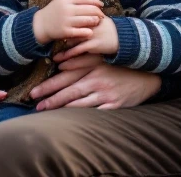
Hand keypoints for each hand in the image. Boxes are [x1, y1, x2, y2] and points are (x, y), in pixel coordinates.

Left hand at [31, 56, 160, 110]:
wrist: (146, 73)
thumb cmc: (119, 65)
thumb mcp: (101, 58)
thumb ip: (82, 59)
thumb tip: (60, 62)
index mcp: (92, 67)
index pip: (66, 77)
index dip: (49, 86)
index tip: (34, 93)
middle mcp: (97, 80)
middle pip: (69, 92)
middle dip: (51, 100)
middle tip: (36, 106)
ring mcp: (106, 94)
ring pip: (79, 105)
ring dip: (62, 110)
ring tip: (48, 114)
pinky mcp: (114, 105)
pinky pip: (95, 113)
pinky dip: (83, 117)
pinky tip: (72, 122)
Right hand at [33, 0, 104, 43]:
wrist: (40, 24)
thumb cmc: (53, 10)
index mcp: (67, 0)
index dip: (96, 1)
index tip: (101, 5)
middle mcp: (67, 9)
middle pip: (88, 9)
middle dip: (98, 12)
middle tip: (102, 15)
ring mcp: (66, 21)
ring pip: (86, 20)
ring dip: (95, 21)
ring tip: (98, 22)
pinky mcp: (65, 32)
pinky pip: (80, 32)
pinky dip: (87, 32)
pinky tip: (91, 32)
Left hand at [52, 16, 118, 60]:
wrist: (123, 38)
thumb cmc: (111, 29)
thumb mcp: (101, 19)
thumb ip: (90, 16)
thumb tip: (81, 14)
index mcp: (90, 17)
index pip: (74, 18)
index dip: (64, 23)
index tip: (55, 28)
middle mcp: (89, 25)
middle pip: (71, 28)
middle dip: (62, 34)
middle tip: (52, 40)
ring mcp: (91, 34)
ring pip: (73, 40)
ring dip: (64, 47)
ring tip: (55, 56)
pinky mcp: (93, 44)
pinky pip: (79, 49)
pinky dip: (70, 53)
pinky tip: (63, 59)